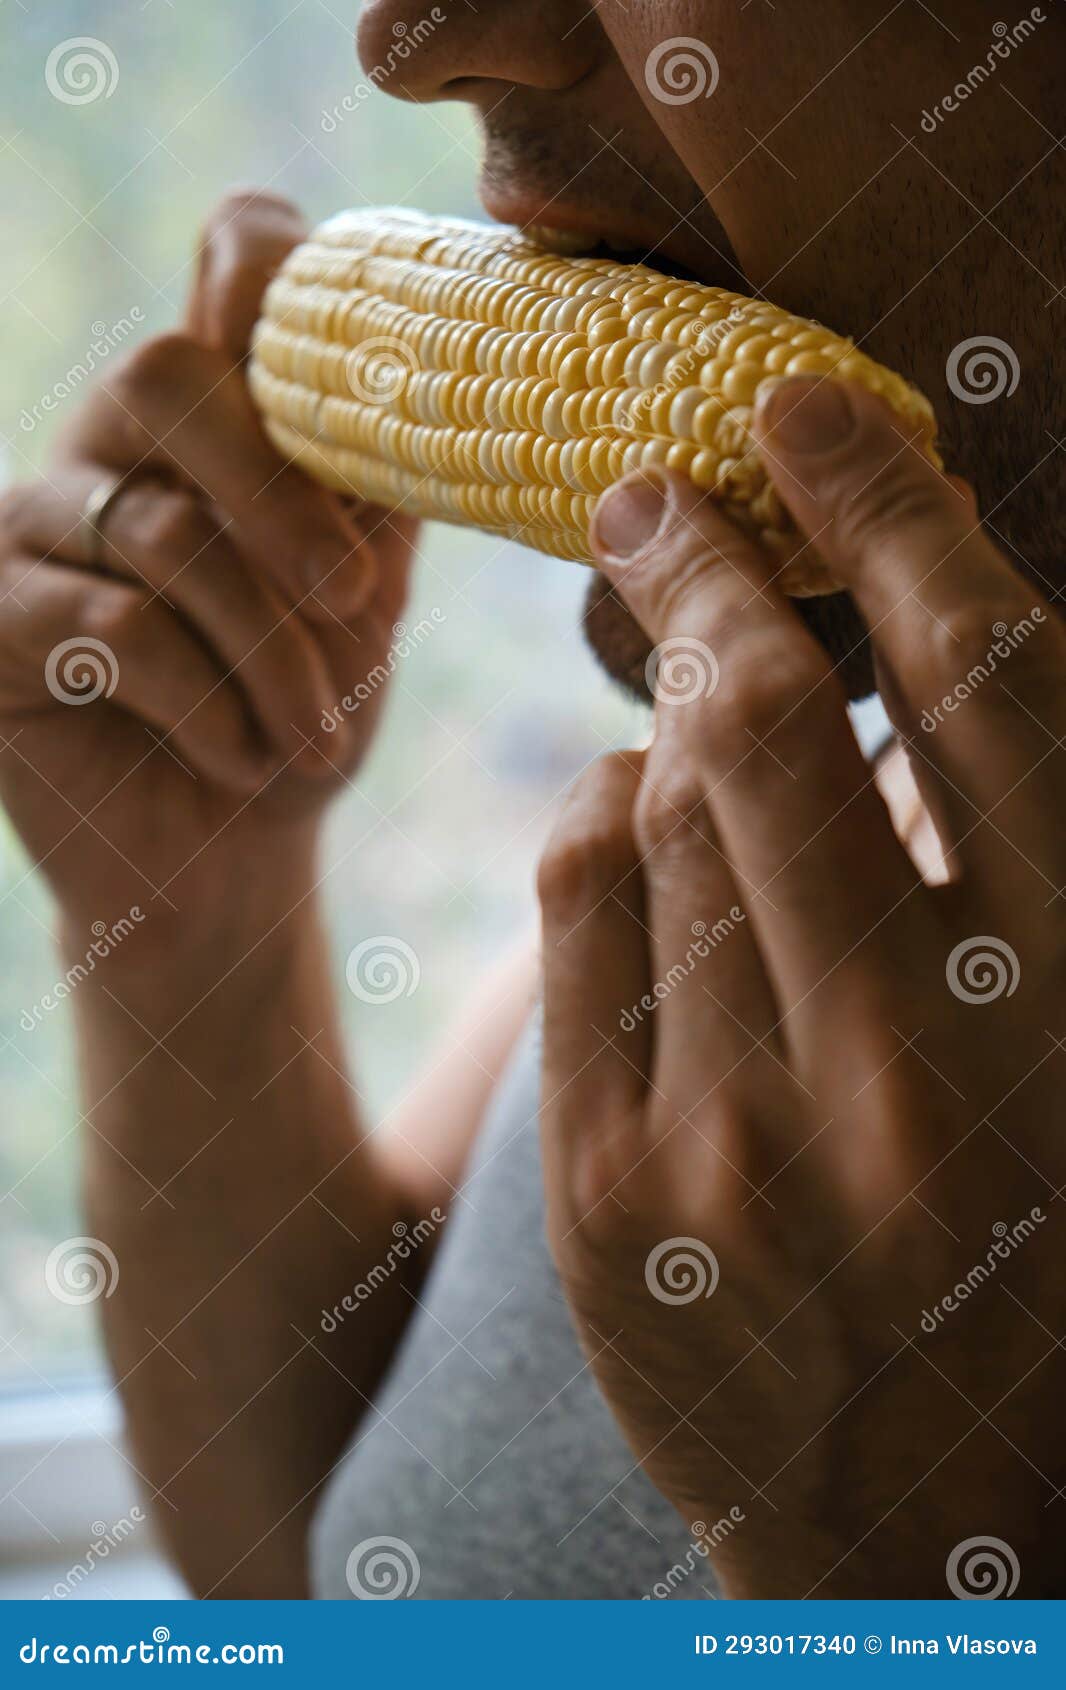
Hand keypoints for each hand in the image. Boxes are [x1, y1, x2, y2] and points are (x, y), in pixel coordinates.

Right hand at [0, 191, 415, 958]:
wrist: (229, 859)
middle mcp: (112, 443)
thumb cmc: (301, 716)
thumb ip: (378, 490)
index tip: (350, 378)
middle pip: (168, 372)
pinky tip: (242, 757)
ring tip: (314, 735)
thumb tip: (457, 394)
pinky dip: (210, 706)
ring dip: (271, 651)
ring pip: (164, 532)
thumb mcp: (364, 599)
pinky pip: (118, 630)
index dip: (278, 268)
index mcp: (216, 413)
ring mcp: (35, 524)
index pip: (232, 250)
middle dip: (282, 499)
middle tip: (358, 600)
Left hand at [538, 377, 1065, 1597]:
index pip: (989, 689)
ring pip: (658, 806)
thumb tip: (893, 640)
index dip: (891, 518)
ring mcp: (747, 1144)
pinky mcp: (611, 1200)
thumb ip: (1011, 853)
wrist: (921, 1525)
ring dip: (659, 716)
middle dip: (695, 573)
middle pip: (771, 723)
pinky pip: (575, 911)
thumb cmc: (1027, 1246)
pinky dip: (598, 825)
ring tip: (677, 702)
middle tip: (645, 498)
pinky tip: (632, 825)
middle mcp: (920, 1069)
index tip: (806, 418)